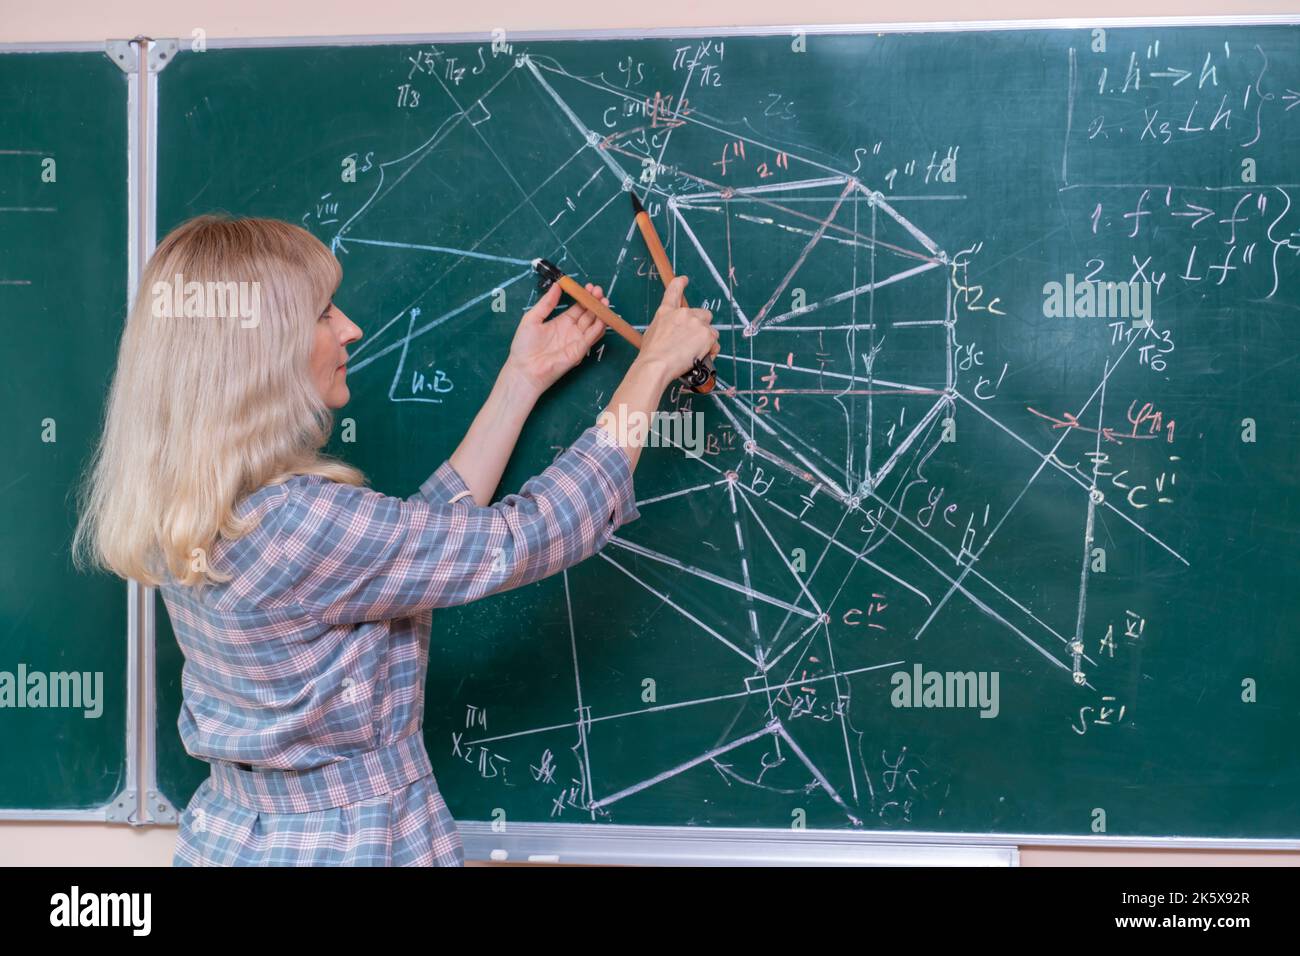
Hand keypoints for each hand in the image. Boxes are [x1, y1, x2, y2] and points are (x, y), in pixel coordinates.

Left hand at [504, 279, 607, 395]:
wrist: (524, 368)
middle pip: (588, 313)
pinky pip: (592, 337)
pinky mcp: (579, 350)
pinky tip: (602, 316)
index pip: (578, 307)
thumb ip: (546, 303)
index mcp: (561, 322)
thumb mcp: (532, 318)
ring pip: (594, 324)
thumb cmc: (524, 345)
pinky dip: (599, 327)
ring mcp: (577, 340)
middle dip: (595, 301)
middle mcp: (572, 330)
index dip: (584, 297)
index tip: (589, 286)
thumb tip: (557, 285)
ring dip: (600, 312)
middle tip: (599, 291)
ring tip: (604, 300)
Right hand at [635, 275, 717, 381]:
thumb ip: (666, 327)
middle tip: (694, 340)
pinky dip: (711, 351)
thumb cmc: (651, 354)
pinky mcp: (707, 334)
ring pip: (710, 330)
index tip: (684, 280)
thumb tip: (673, 333)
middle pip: (703, 314)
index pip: (674, 290)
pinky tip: (701, 357)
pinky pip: (715, 343)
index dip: (680, 283)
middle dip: (701, 326)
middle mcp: (683, 313)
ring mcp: (696, 323)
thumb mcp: (652, 334)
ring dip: (706, 340)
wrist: (657, 364)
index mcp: (666, 311)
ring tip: (695, 352)